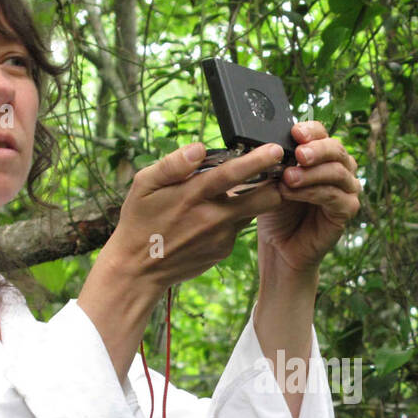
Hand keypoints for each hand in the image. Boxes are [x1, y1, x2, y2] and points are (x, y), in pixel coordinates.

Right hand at [101, 140, 284, 290]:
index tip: (276, 150)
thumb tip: (199, 148)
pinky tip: (210, 219)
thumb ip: (172, 165)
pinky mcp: (223, 250)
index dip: (258, 161)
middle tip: (278, 171)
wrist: (139, 269)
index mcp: (193, 195)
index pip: (233, 174)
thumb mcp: (143, 185)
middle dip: (276, 185)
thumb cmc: (140, 221)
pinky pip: (235, 227)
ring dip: (251, 199)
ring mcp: (221, 237)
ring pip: (251, 212)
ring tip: (233, 192)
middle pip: (263, 200)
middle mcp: (213, 217)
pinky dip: (230, 218)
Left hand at [257, 122, 361, 273]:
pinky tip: (291, 193)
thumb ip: (279, 162)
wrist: (279, 246)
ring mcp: (347, 190)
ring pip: (337, 172)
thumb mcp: (274, 180)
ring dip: (311, 173)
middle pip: (336, 149)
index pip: (322, 134)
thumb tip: (272, 143)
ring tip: (288, 177)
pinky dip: (312, 192)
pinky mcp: (347, 210)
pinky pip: (334, 195)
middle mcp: (340, 169)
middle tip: (298, 153)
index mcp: (323, 156)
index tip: (294, 133)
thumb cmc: (277, 211)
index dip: (311, 131)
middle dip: (316, 149)